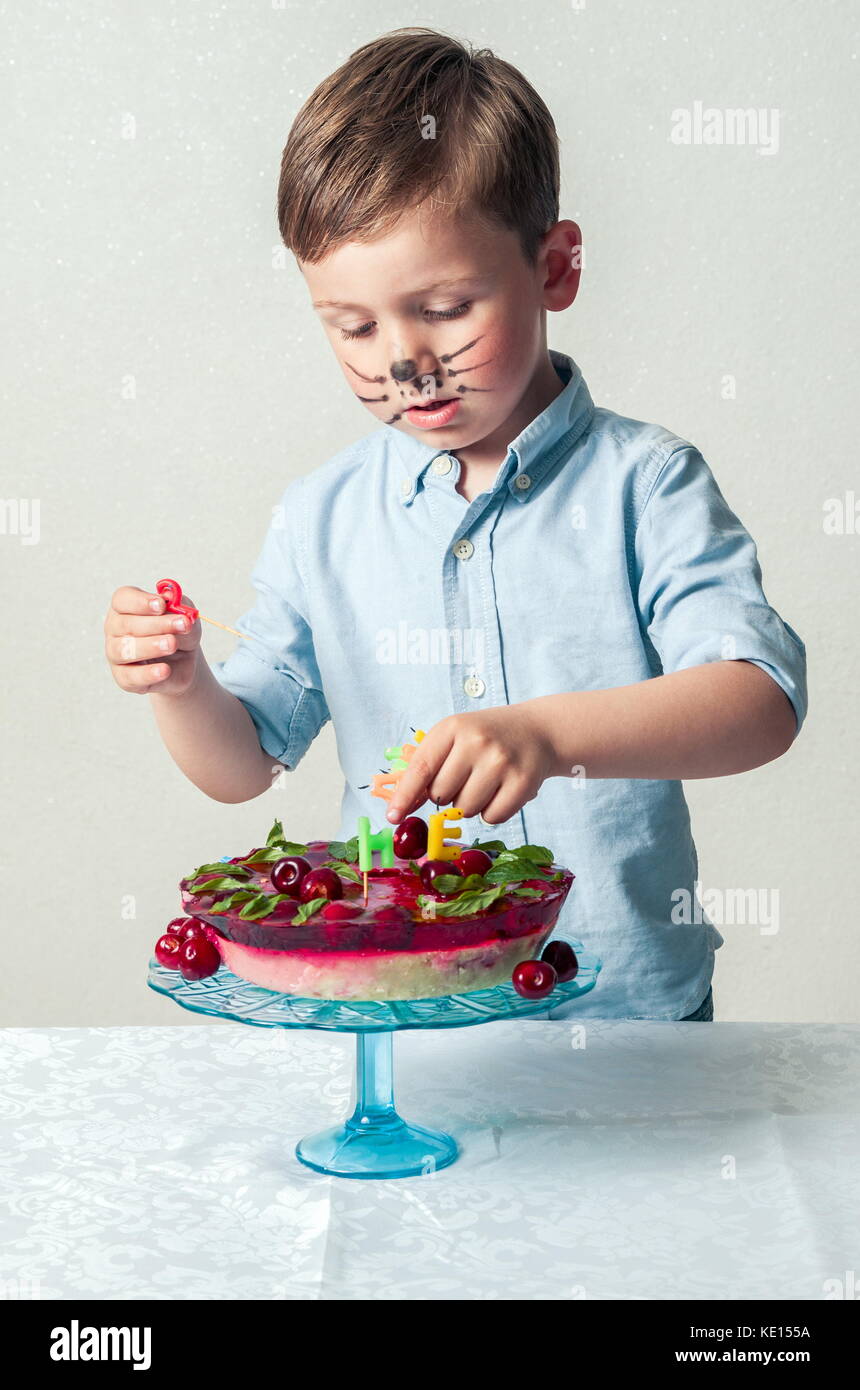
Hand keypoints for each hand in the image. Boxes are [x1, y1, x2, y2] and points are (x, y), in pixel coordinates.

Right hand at [105, 585, 201, 695]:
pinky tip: (164, 670)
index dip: (141, 601)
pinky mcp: (123, 677)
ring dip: (150, 646)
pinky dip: (148, 673)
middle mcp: (115, 628)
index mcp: (126, 607)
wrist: (183, 662)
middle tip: (181, 625)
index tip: (162, 605)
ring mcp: (116, 653)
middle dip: (156, 624)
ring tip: (172, 644)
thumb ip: (179, 608)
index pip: (123, 599)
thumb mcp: (185, 618)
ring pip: (124, 650)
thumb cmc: (178, 633)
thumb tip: (170, 596)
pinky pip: (131, 676)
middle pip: (126, 624)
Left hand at [385, 706, 555, 825]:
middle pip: (441, 795)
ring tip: (485, 782)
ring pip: (465, 810)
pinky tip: (502, 790)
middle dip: (447, 796)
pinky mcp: (523, 782)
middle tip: (465, 778)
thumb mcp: (454, 737)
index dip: (404, 796)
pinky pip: (492, 817)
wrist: (537, 730)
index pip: (421, 769)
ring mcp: (501, 761)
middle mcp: (476, 742)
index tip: (392, 817)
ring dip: (470, 805)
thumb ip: (427, 767)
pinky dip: (493, 812)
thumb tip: (401, 806)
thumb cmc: (486, 737)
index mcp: (452, 728)